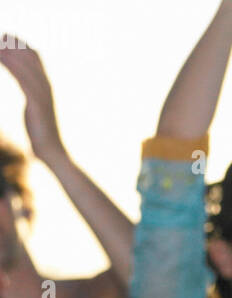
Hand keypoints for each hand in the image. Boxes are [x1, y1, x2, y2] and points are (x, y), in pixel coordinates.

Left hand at [0, 41, 65, 164]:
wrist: (52, 152)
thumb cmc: (40, 132)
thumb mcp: (35, 108)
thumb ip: (31, 94)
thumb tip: (25, 86)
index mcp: (46, 87)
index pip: (34, 56)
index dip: (19, 44)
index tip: (4, 36)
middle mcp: (46, 87)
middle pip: (30, 56)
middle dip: (13, 44)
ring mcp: (43, 95)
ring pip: (26, 65)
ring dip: (10, 52)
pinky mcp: (37, 103)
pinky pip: (23, 79)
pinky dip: (12, 66)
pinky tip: (2, 58)